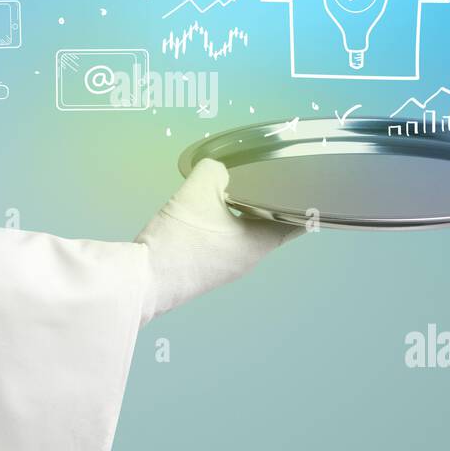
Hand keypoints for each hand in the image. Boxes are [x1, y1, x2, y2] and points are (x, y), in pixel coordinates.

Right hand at [135, 158, 301, 324]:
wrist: (143, 279)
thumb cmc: (181, 238)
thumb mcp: (199, 189)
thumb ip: (215, 170)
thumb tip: (218, 171)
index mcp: (259, 243)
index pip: (295, 223)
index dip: (303, 202)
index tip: (306, 185)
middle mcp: (249, 260)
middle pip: (269, 227)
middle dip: (270, 202)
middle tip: (269, 176)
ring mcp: (227, 269)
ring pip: (245, 235)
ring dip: (244, 213)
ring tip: (237, 187)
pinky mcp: (206, 271)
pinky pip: (225, 243)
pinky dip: (224, 225)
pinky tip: (209, 210)